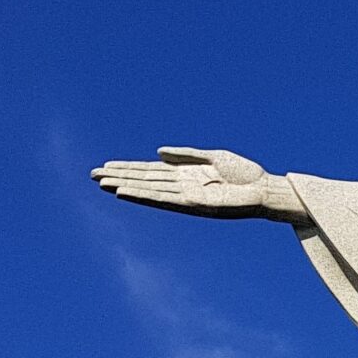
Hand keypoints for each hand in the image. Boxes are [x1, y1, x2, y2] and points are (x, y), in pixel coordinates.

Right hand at [90, 147, 305, 221]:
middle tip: (91, 175)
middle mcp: (182, 187)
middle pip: (144, 181)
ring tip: (102, 183)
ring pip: (148, 190)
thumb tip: (157, 152)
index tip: (105, 167)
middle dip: (119, 177)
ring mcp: (186, 196)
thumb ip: (186, 155)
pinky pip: (163, 199)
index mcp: (186, 175)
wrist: (265, 190)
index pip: (150, 172)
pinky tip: (125, 192)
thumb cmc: (245, 174)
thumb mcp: (213, 157)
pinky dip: (143, 196)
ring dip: (125, 187)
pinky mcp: (193, 204)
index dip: (128, 169)